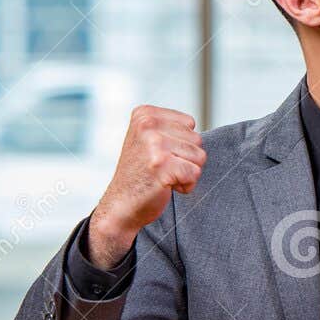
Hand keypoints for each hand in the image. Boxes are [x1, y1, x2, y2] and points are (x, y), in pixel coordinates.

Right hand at [88, 105, 204, 267]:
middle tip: (161, 168)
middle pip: (197, 139)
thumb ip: (169, 127)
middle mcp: (147, 125)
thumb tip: (194, 124)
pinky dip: (185, 185)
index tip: (158, 155)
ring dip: (186, 172)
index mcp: (144, 114)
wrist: (120, 205)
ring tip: (162, 176)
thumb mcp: (147, 139)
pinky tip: (165, 186)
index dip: (180, 143)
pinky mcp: (162, 165)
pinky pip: (195, 173)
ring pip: (199, 156)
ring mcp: (154, 144)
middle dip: (185, 158)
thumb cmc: (139, 174)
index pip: (189, 123)